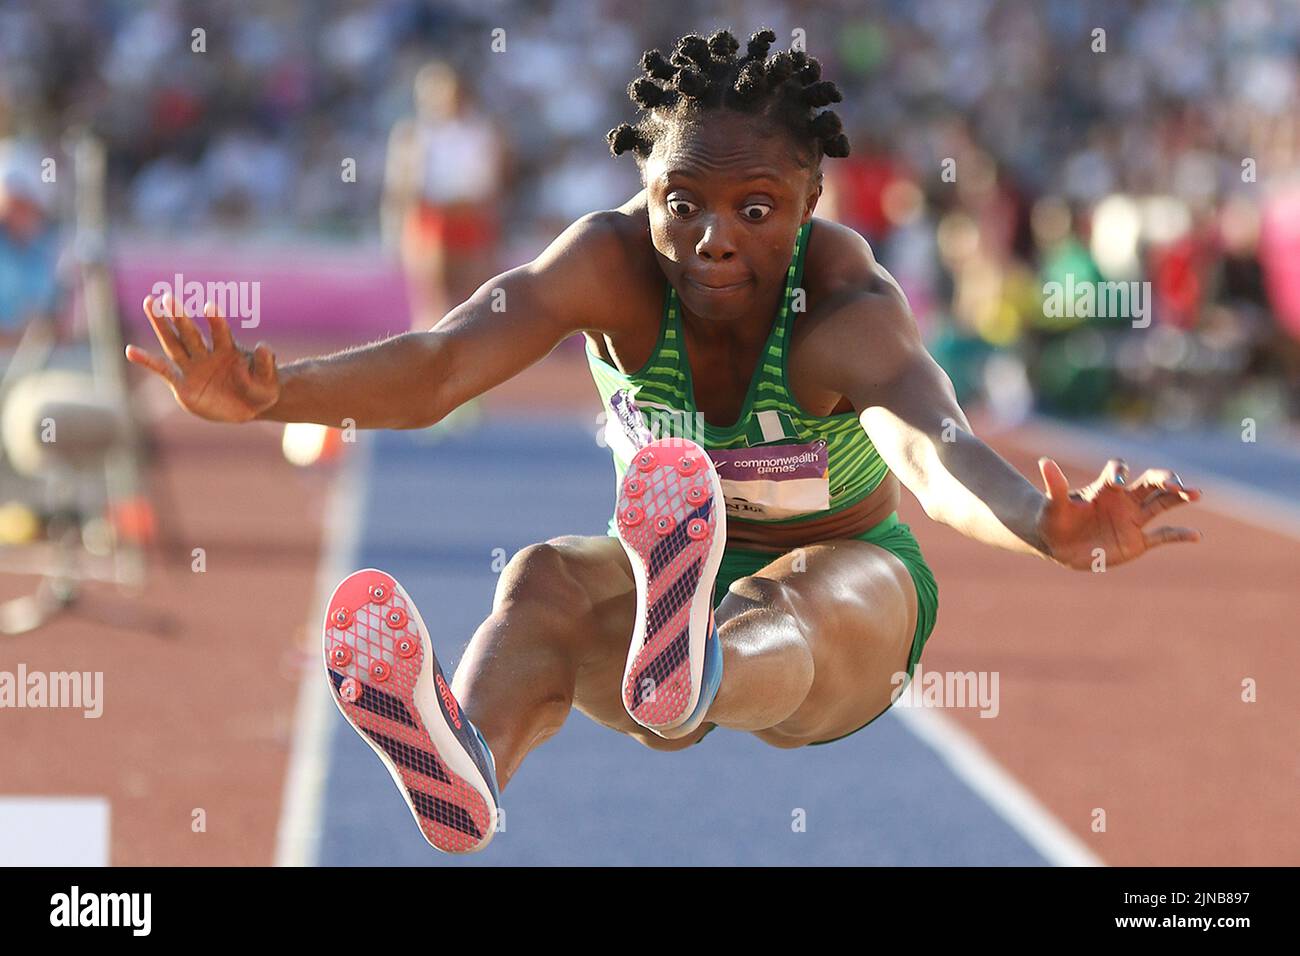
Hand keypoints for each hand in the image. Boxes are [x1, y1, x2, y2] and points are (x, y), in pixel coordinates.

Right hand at [126, 294, 278, 422]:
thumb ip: (266, 364)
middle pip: (190, 333)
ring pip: (173, 344)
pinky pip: (163, 371)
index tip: (209, 306)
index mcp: (228, 350)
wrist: (249, 407)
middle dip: (179, 316)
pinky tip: (130, 351)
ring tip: (149, 303)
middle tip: (166, 296)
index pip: (220, 333)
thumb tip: (263, 345)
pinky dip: (147, 361)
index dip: (215, 320)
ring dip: (162, 325)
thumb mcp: (269, 381)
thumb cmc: (261, 389)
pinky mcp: (183, 384)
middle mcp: (208, 354)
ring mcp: (194, 367)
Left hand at [1035, 457, 1202, 569]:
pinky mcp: (1136, 541)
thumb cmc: (1052, 520)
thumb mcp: (1052, 505)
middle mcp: (1123, 500)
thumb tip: (1045, 462)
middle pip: (1151, 482)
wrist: (1056, 545)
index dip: (1120, 472)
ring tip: (1196, 493)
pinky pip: (1162, 536)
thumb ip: (1055, 486)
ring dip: (1179, 497)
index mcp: (1104, 489)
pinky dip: (1179, 535)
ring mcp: (1132, 520)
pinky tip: (1196, 536)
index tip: (1119, 481)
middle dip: (1164, 479)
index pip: (1119, 472)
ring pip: (1162, 503)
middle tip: (1175, 484)